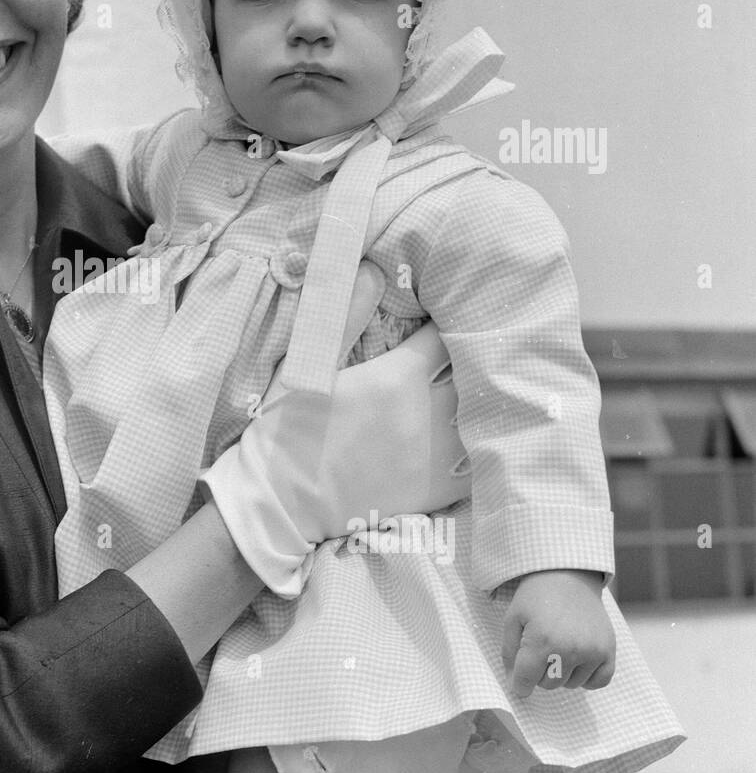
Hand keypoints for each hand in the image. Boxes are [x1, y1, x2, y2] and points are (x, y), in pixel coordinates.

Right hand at [201, 264, 470, 594]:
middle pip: (475, 373)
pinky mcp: (434, 490)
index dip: (451, 319)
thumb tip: (371, 267)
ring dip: (486, 400)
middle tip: (480, 342)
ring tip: (489, 386)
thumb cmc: (288, 432)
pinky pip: (479, 465)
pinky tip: (484, 435)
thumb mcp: (306, 366)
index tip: (452, 309)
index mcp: (397, 378)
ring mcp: (435, 457)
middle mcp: (426, 415)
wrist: (282, 504)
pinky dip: (486, 446)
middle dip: (477, 355)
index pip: (446, 335)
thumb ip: (343, 315)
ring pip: (484, 418)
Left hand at [501, 569, 615, 697]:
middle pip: (548, 685)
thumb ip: (509, 654)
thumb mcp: (513, 619)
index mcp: (541, 641)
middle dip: (539, 672)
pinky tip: (577, 661)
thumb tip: (515, 684)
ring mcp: (592, 651)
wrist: (568, 576)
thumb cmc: (536, 597)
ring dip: (562, 673)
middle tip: (539, 649)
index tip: (518, 681)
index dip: (518, 684)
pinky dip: (587, 678)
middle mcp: (569, 649)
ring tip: (558, 646)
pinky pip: (598, 682)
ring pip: (571, 684)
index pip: (526, 681)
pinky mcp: (608, 650)